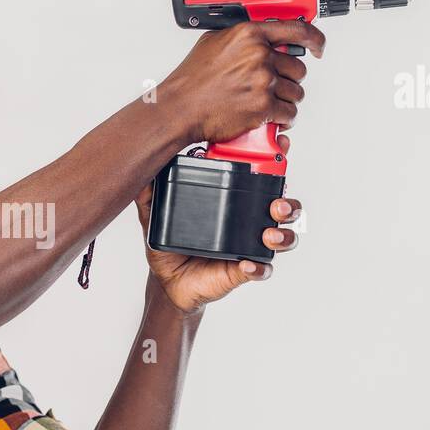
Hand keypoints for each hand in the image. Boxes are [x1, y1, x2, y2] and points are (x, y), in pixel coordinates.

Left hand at [133, 138, 302, 313]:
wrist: (168, 282)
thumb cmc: (170, 246)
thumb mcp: (156, 218)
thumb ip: (149, 197)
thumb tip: (141, 174)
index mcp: (234, 202)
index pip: (262, 178)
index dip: (277, 161)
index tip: (282, 147)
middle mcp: (249, 221)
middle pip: (284, 207)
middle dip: (288, 203)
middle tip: (277, 205)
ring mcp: (250, 246)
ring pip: (284, 237)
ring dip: (284, 234)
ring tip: (269, 235)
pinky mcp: (245, 271)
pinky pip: (262, 269)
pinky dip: (259, 268)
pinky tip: (248, 265)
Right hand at [156, 20, 324, 145]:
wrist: (180, 108)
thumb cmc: (192, 81)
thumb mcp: (214, 42)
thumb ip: (241, 38)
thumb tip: (259, 39)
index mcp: (250, 35)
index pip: (297, 30)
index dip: (314, 38)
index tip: (318, 46)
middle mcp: (259, 56)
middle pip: (297, 68)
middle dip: (289, 79)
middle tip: (274, 87)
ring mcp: (263, 82)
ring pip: (296, 92)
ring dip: (286, 100)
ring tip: (269, 104)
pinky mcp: (263, 106)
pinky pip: (289, 113)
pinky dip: (283, 119)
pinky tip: (270, 118)